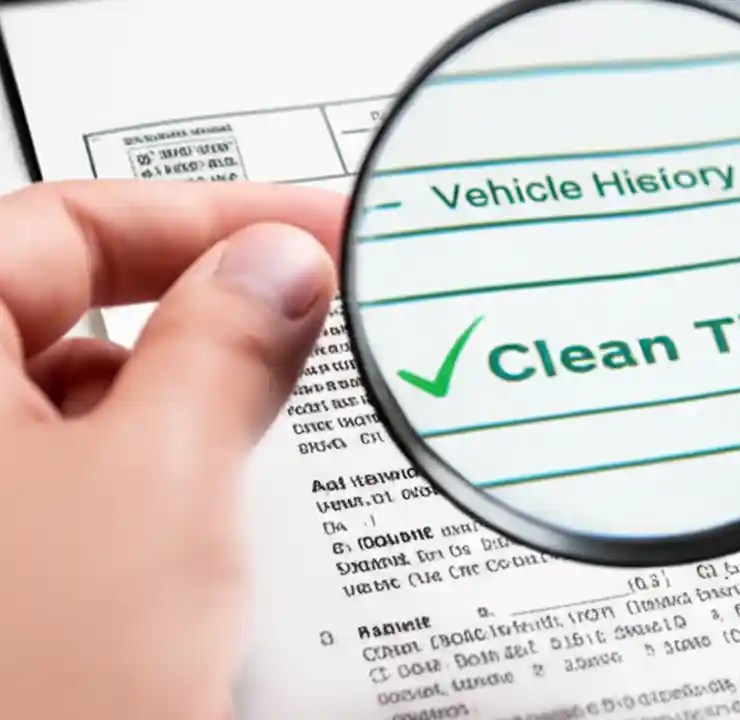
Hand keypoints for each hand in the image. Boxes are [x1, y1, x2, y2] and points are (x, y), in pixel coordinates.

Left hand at [0, 180, 340, 717]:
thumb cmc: (28, 685)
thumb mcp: (162, 484)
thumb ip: (229, 342)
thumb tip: (279, 264)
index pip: (72, 221)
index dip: (211, 214)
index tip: (316, 229)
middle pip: (68, 304)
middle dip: (201, 308)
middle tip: (312, 317)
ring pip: (77, 398)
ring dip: (179, 399)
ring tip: (258, 439)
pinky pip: (72, 475)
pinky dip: (149, 470)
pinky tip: (201, 520)